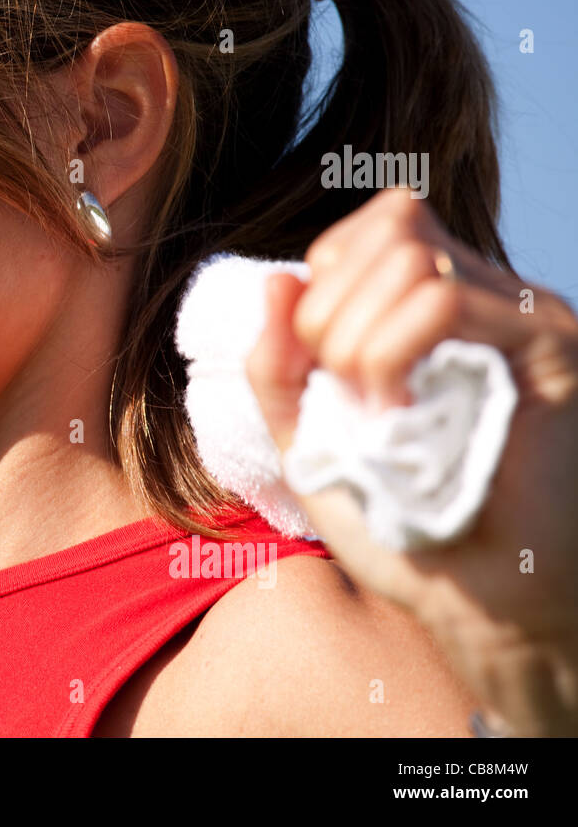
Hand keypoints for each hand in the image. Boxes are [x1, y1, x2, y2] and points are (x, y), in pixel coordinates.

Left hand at [246, 187, 577, 734]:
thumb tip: (277, 280)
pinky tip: (398, 415)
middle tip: (342, 393)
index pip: (377, 224)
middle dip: (328, 311)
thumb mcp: (307, 437)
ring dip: (356, 341)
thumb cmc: (398, 525)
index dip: (325, 278)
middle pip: (389, 226)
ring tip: (375, 414)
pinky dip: (390, 355)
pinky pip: (443, 302)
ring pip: (411, 258)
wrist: (472, 604)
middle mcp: (492, 295)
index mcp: (442, 302)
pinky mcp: (550, 350)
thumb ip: (278, 364)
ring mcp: (526, 317)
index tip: (320, 363)